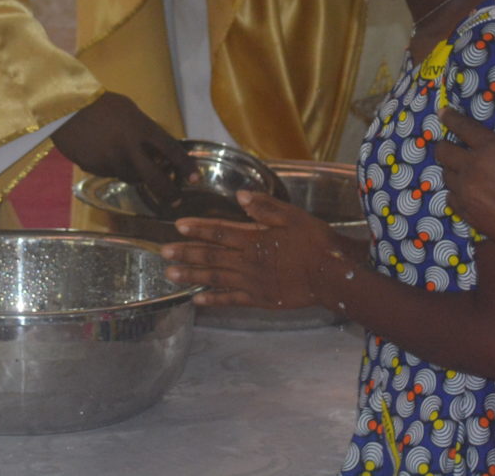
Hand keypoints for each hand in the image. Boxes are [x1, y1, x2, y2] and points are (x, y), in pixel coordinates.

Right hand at [52, 93, 193, 205]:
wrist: (64, 108)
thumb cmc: (101, 103)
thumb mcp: (129, 110)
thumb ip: (145, 130)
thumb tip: (159, 150)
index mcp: (140, 129)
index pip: (171, 150)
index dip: (186, 166)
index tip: (196, 179)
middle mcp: (128, 149)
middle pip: (155, 178)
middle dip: (169, 192)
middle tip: (177, 200)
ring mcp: (110, 162)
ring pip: (131, 178)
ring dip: (137, 175)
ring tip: (132, 162)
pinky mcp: (95, 169)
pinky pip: (111, 174)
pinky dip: (115, 169)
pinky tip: (106, 154)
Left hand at [160, 191, 358, 309]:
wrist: (331, 276)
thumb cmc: (315, 242)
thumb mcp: (293, 216)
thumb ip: (265, 206)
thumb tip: (239, 195)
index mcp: (254, 238)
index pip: (220, 232)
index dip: (198, 228)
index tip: (177, 226)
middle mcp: (248, 261)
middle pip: (211, 256)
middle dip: (185, 253)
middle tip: (162, 253)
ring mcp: (252, 282)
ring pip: (216, 278)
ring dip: (192, 276)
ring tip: (170, 274)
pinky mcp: (259, 299)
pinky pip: (231, 300)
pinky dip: (214, 300)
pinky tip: (198, 300)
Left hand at [431, 108, 494, 260]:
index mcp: (494, 149)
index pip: (463, 127)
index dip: (450, 118)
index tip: (443, 113)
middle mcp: (474, 167)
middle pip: (443, 151)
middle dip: (445, 146)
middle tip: (452, 147)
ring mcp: (467, 192)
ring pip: (445, 175)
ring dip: (451, 171)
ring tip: (462, 172)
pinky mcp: (466, 213)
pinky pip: (451, 198)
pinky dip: (455, 194)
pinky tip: (465, 195)